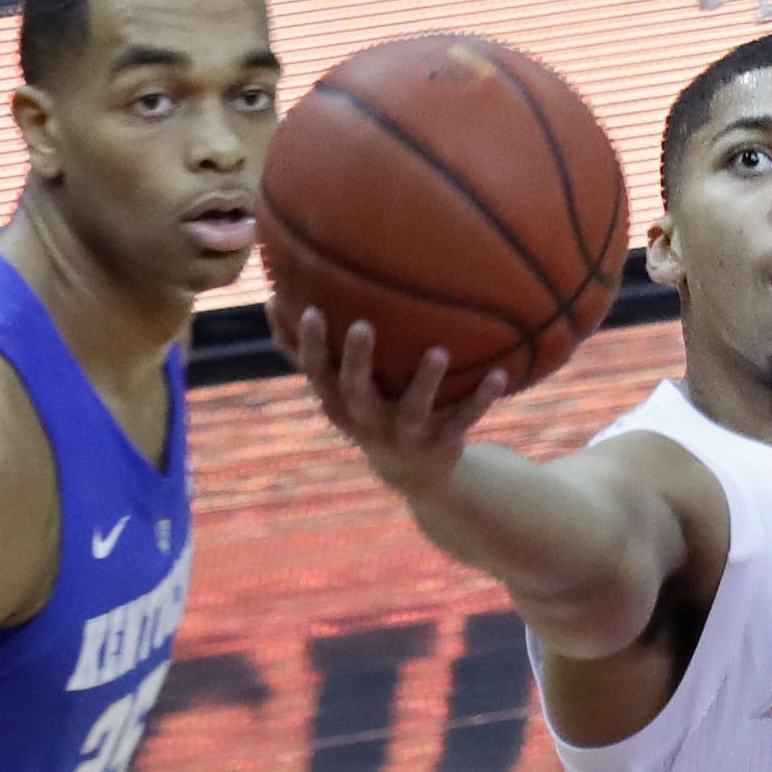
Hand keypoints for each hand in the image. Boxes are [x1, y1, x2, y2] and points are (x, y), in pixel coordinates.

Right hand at [289, 308, 509, 497]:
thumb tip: (271, 298)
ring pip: (413, 409)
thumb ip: (308, 352)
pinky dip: (481, 398)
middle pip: (356, 392)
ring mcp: (405, 435)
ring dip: (425, 381)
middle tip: (360, 325)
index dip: (311, 347)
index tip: (309, 311)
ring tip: (439, 351)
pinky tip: (500, 374)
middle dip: (356, 361)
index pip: (316, 374)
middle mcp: (368, 422)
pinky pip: (462, 419)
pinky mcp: (441, 443)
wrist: (412, 473)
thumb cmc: (369, 411)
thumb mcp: (337, 388)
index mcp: (341, 404)